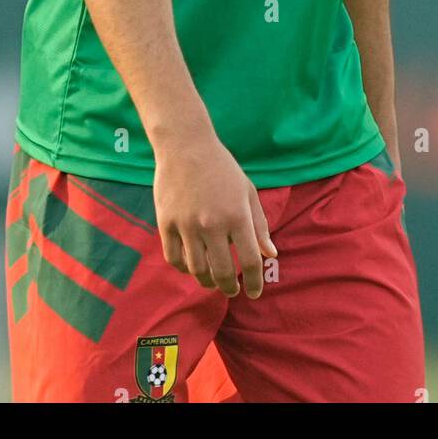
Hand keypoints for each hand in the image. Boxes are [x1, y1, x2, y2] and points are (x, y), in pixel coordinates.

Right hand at [153, 133, 276, 298]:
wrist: (185, 146)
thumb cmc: (222, 168)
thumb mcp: (248, 192)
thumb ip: (260, 225)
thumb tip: (271, 254)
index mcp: (237, 216)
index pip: (251, 261)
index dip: (256, 282)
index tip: (254, 293)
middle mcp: (212, 224)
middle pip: (223, 272)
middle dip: (229, 288)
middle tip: (232, 290)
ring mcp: (187, 225)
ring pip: (197, 270)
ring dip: (207, 282)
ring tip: (213, 282)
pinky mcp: (166, 223)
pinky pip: (174, 258)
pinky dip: (185, 269)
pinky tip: (192, 267)